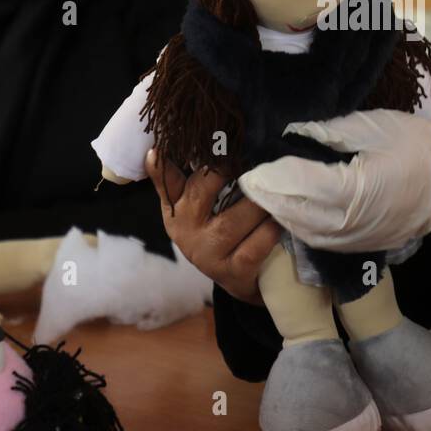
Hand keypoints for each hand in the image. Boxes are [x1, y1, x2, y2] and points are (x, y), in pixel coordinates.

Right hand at [146, 150, 280, 305]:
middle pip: (205, 191)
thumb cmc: (213, 234)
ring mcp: (210, 254)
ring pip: (236, 217)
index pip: (167, 184)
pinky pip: (258, 242)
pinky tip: (278, 219)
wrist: (238, 280)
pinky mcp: (235, 271)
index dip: (163, 168)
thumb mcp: (189, 209)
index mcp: (175, 213)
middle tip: (248, 159)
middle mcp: (187, 234)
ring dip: (258, 202)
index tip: (158, 150)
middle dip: (228, 171)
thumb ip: (173, 180)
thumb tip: (152, 151)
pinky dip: (270, 228)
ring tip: (271, 188)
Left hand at [236, 109, 430, 252]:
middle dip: (268, 200)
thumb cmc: (418, 145)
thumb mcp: (372, 126)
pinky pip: (322, 241)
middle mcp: (351, 221)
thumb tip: (294, 134)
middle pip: (296, 214)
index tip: (249, 170)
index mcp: (353, 188)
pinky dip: (301, 228)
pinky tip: (291, 213)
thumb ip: (329, 132)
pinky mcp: (363, 245)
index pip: (298, 185)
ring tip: (263, 198)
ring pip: (305, 233)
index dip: (271, 178)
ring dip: (281, 217)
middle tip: (247, 185)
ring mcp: (357, 238)